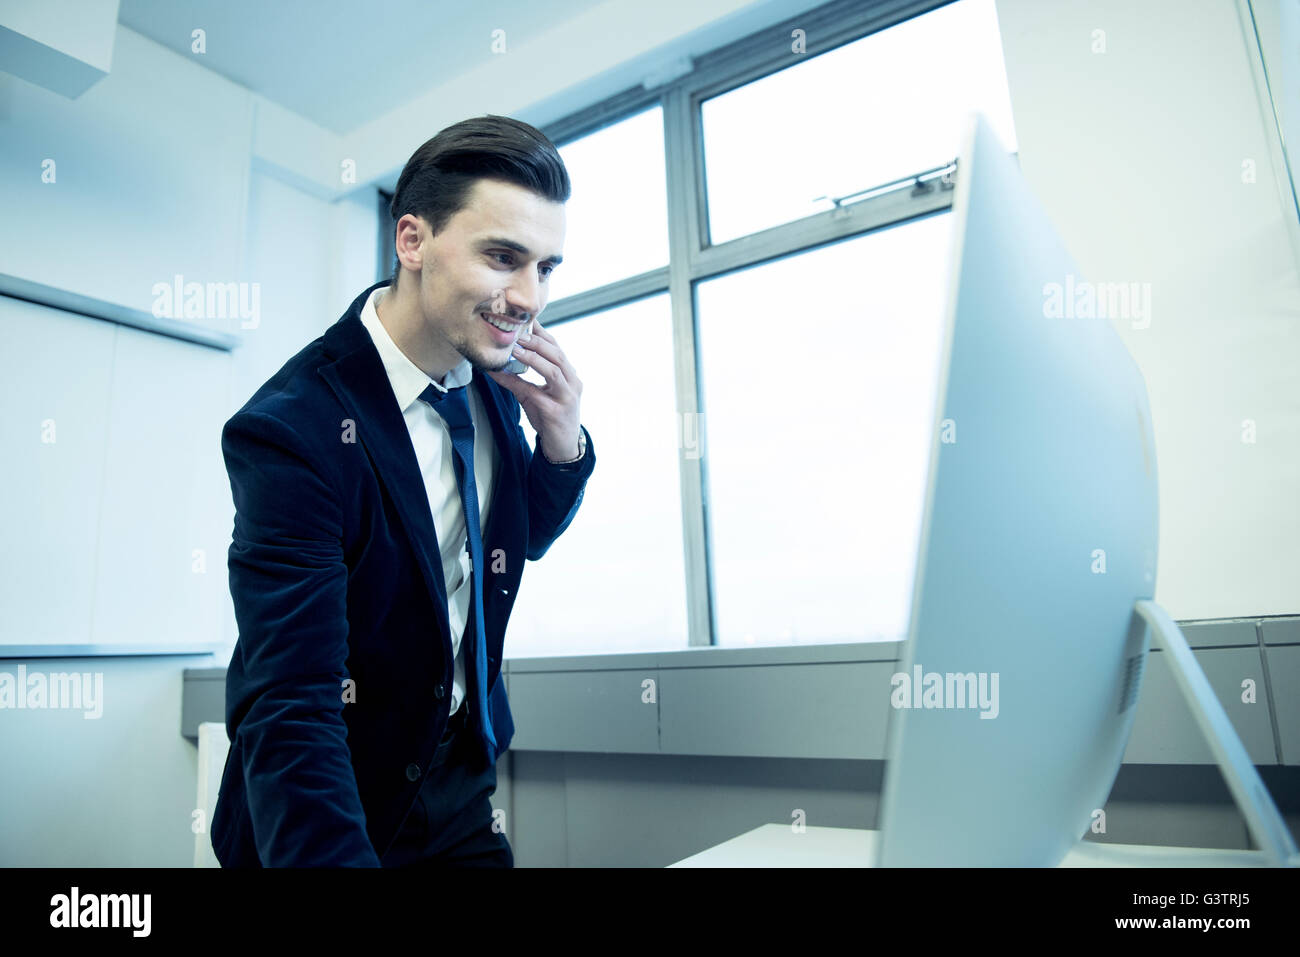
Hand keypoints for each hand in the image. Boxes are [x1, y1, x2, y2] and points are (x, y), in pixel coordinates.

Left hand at [485, 321, 582, 460]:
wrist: (563, 446)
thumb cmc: (550, 418)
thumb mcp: (537, 394)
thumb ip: (521, 379)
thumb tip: (498, 365)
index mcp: (569, 375)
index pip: (557, 348)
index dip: (542, 333)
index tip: (526, 320)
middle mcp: (572, 383)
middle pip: (557, 355)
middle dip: (537, 341)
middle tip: (518, 332)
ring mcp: (567, 397)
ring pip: (552, 370)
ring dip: (532, 357)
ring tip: (515, 349)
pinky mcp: (556, 411)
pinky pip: (535, 392)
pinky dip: (517, 382)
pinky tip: (505, 376)